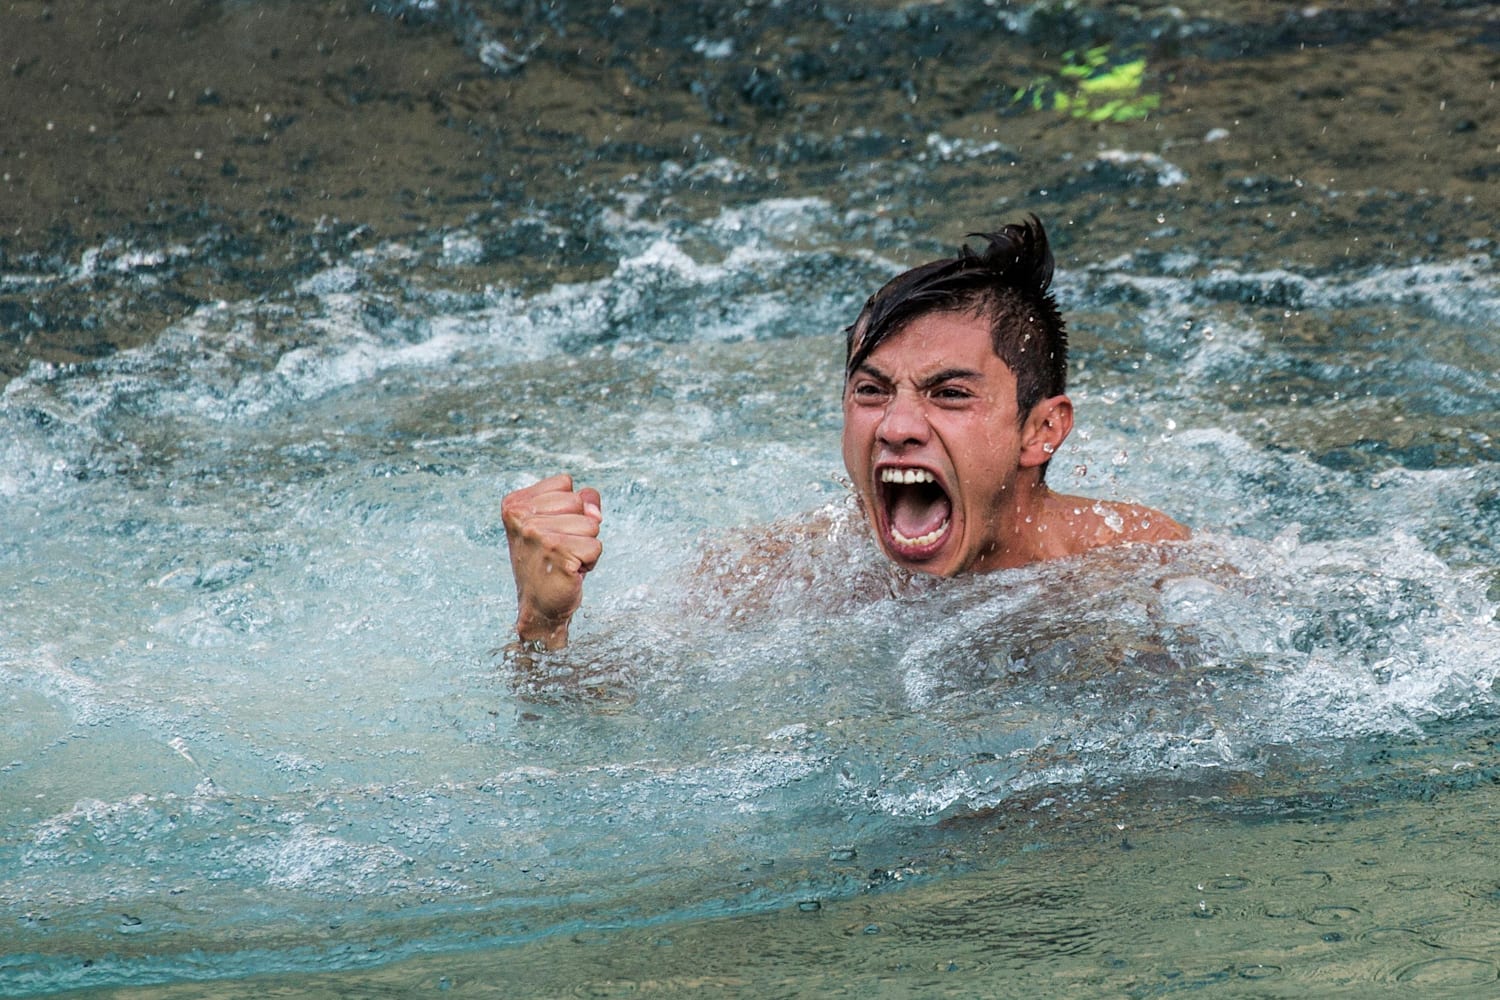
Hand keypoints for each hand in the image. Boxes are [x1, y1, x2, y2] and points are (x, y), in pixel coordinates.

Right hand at [501, 474, 602, 648]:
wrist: (539, 606)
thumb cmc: (549, 561)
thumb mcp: (558, 523)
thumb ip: (580, 502)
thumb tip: (595, 510)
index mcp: (515, 504)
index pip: (565, 483)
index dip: (569, 508)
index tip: (552, 530)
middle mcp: (521, 517)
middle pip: (579, 501)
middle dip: (579, 526)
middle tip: (559, 548)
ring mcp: (537, 535)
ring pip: (591, 524)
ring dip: (585, 545)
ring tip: (565, 559)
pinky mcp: (557, 554)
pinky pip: (596, 546)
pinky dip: (590, 561)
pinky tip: (570, 571)